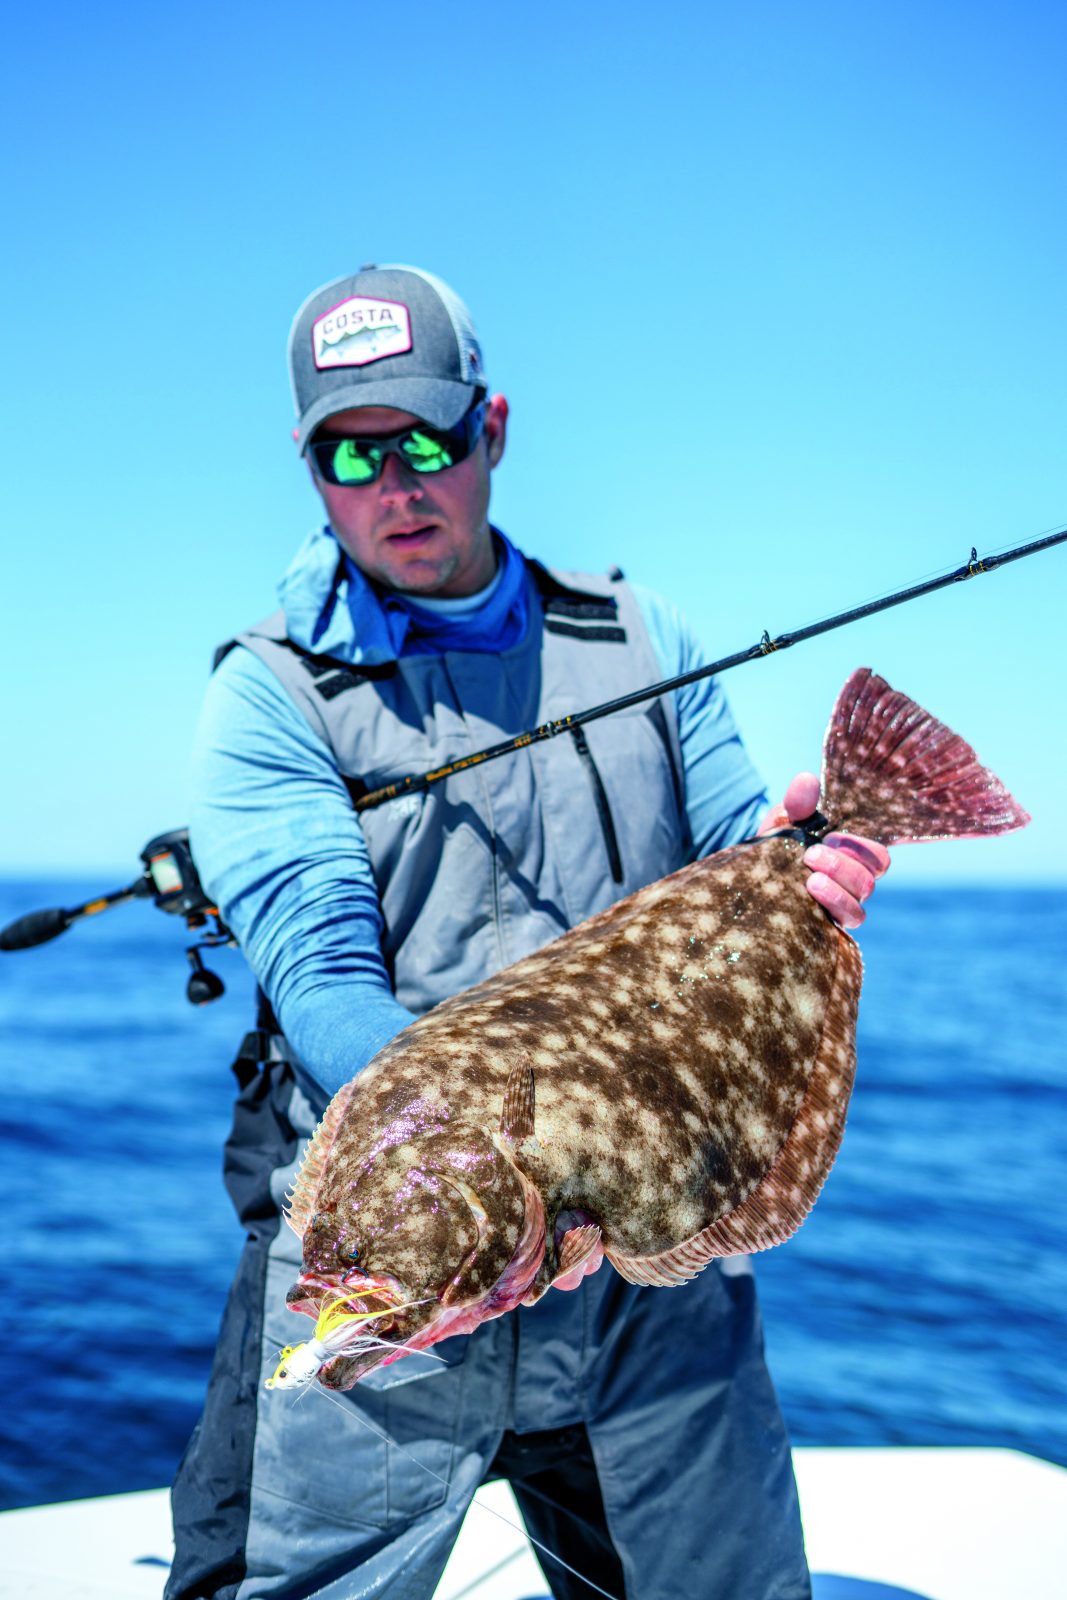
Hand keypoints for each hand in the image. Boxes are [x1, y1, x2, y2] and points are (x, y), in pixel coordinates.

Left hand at [758, 772, 889, 929]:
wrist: (746, 882)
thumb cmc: (773, 849)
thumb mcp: (782, 823)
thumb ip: (797, 803)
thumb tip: (807, 779)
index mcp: (849, 856)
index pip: (877, 855)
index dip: (862, 846)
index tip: (829, 836)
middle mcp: (851, 884)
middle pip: (873, 875)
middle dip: (845, 863)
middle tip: (812, 853)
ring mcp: (841, 907)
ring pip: (862, 901)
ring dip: (837, 884)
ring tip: (809, 877)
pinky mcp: (827, 928)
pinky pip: (848, 921)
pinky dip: (833, 904)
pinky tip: (808, 892)